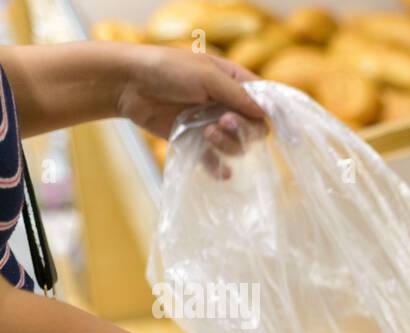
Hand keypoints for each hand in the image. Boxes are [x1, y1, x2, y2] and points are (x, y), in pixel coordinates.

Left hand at [115, 44, 265, 175]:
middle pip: (254, 128)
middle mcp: (226, 104)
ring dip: (227, 144)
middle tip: (223, 123)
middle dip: (243, 129)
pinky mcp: (194, 140)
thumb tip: (265, 115)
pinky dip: (219, 168)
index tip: (262, 121)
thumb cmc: (166, 69)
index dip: (268, 114)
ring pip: (236, 146)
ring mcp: (211, 123)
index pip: (264, 102)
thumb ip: (237, 95)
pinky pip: (214, 160)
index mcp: (233, 82)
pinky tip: (222, 172)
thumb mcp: (206, 75)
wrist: (127, 83)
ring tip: (206, 133)